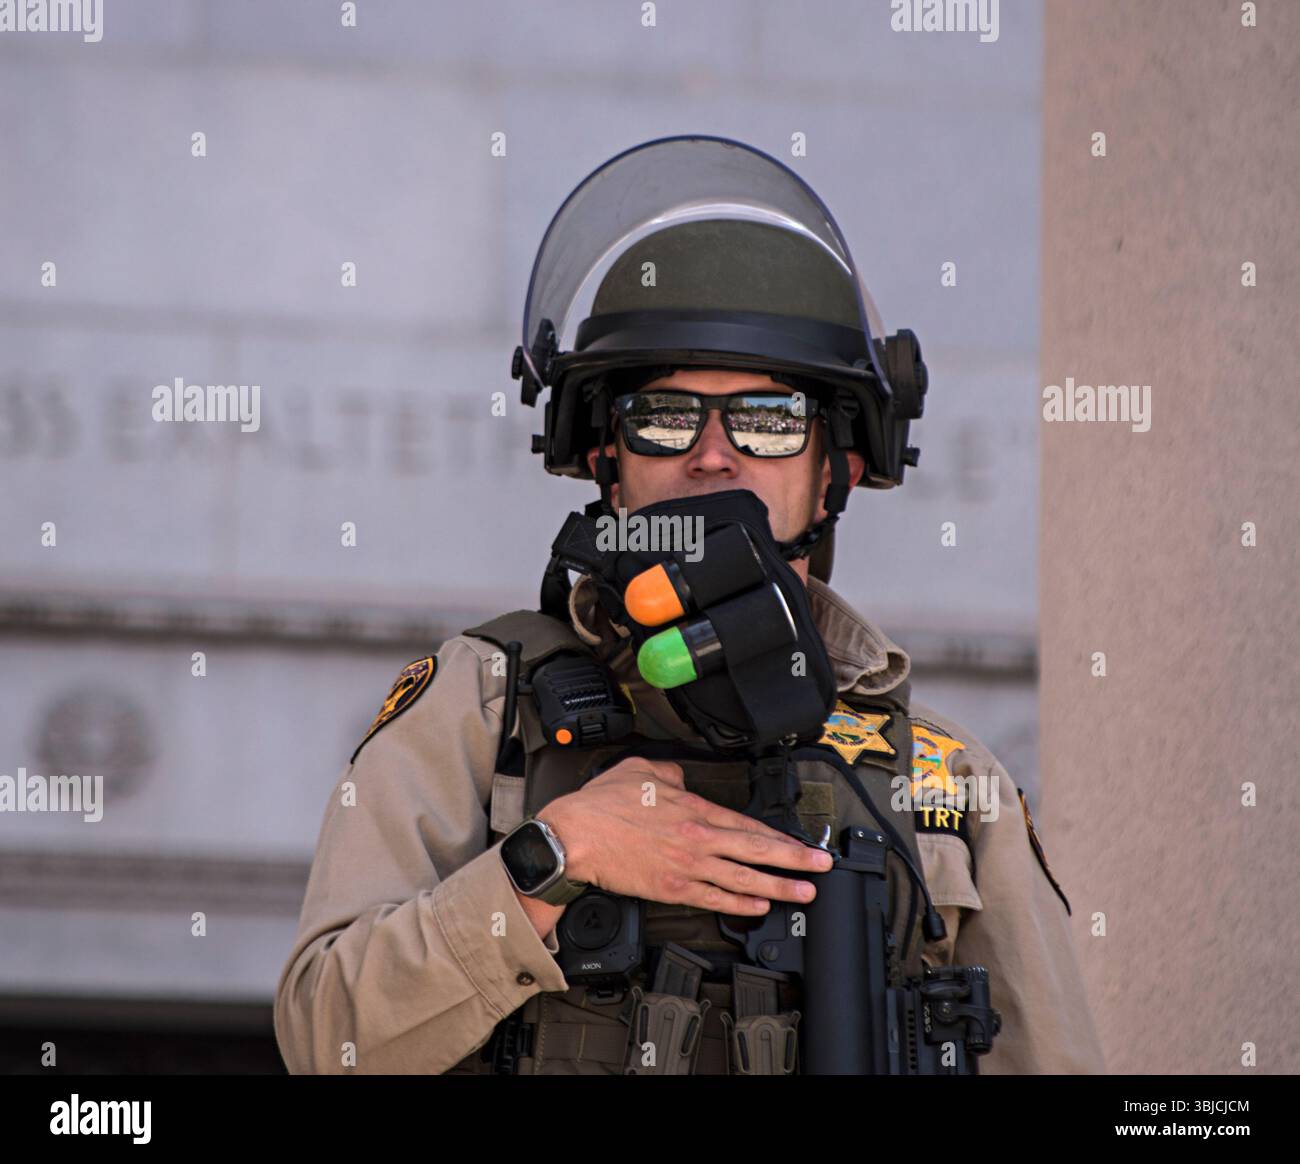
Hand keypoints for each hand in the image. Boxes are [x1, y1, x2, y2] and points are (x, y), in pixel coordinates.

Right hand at [538, 756, 832, 915]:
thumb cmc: (603, 804)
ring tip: (802, 894)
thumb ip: (672, 777)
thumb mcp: (643, 771)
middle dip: (795, 861)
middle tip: (821, 867)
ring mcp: (687, 868)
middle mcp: (698, 840)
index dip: (779, 836)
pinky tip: (758, 906)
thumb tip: (684, 783)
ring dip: (777, 888)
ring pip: (743, 880)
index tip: (803, 842)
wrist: (576, 836)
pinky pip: (714, 899)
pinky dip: (739, 904)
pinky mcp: (671, 889)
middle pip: (757, 852)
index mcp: (694, 809)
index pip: (748, 825)